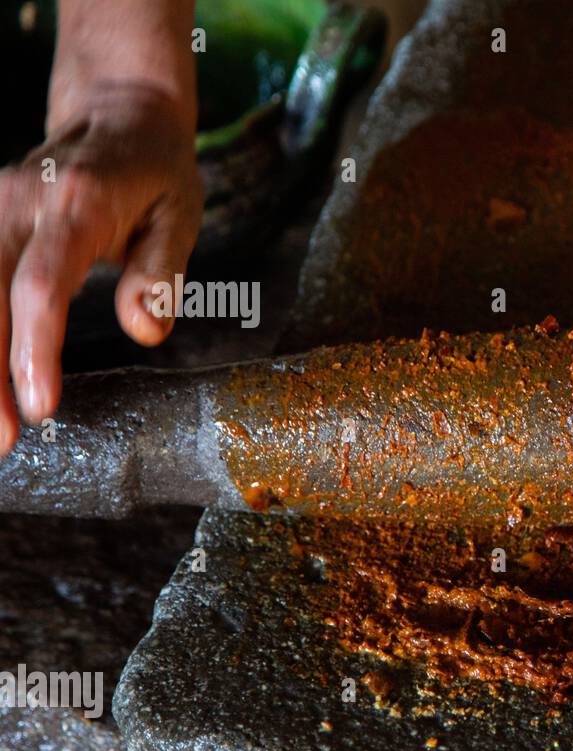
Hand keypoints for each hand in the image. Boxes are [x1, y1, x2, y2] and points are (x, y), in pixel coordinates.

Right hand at [0, 87, 201, 451]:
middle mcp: (16, 202)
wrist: (118, 112)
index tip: (40, 405)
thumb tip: (147, 332)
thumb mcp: (181, 215)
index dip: (36, 349)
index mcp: (75, 205)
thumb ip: (161, 274)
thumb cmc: (157, 173)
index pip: (42, 286)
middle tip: (2, 443)